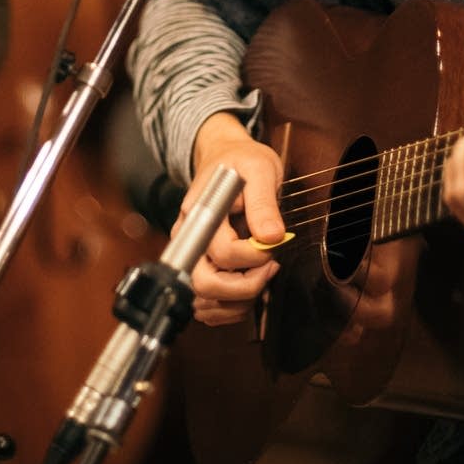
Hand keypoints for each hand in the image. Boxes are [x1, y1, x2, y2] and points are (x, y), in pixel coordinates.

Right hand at [184, 113, 286, 325]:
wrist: (225, 157)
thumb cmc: (241, 160)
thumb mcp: (260, 169)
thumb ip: (263, 203)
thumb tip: (272, 237)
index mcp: (202, 213)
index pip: (223, 252)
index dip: (254, 256)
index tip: (274, 243)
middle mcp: (189, 237)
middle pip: (204, 284)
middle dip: (244, 288)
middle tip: (269, 269)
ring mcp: (192, 253)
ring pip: (205, 300)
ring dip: (238, 301)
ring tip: (262, 276)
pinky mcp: (198, 264)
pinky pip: (206, 302)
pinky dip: (229, 307)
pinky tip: (248, 287)